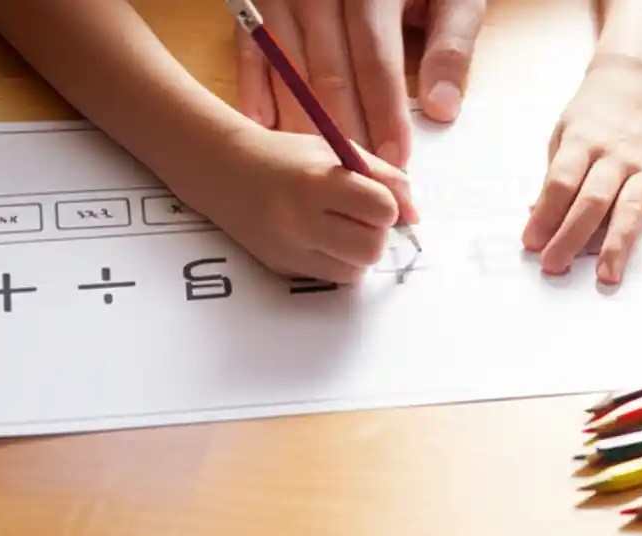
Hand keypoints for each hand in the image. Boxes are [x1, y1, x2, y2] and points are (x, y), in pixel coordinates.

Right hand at [177, 126, 419, 282]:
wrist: (226, 172)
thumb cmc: (288, 158)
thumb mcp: (336, 151)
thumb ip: (383, 177)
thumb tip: (415, 216)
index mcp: (318, 182)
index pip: (382, 209)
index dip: (386, 205)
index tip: (373, 197)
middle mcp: (301, 220)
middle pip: (372, 248)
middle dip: (375, 234)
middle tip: (359, 218)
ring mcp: (290, 249)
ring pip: (354, 271)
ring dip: (357, 253)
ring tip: (340, 229)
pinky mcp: (283, 268)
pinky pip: (330, 278)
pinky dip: (336, 261)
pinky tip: (320, 239)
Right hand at [234, 0, 485, 167]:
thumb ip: (450, 45)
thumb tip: (441, 107)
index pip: (375, 56)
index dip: (383, 110)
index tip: (395, 158)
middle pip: (328, 69)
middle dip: (344, 132)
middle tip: (356, 184)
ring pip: (290, 68)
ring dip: (303, 124)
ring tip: (316, 172)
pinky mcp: (258, 0)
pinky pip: (254, 52)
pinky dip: (258, 92)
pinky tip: (268, 131)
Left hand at [523, 56, 641, 283]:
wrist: (636, 81)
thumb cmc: (592, 116)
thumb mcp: (563, 135)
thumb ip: (555, 176)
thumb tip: (537, 219)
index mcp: (581, 142)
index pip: (560, 182)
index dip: (544, 213)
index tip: (531, 243)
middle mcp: (615, 154)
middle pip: (592, 199)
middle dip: (571, 236)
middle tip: (555, 266)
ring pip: (630, 207)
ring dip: (616, 244)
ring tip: (606, 276)